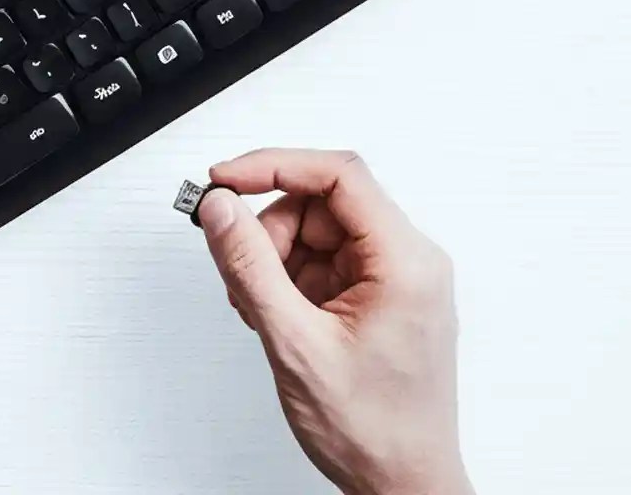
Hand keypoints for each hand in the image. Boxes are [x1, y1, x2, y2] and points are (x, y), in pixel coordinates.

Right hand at [197, 149, 473, 494]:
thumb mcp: (295, 343)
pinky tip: (280, 318)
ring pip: (316, 233)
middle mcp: (409, 261)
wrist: (402, 483)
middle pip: (320, 204)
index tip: (224, 180)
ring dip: (276, 262)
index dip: (273, 167)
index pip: (338, 176)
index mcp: (406, 262)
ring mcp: (395, 279)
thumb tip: (221, 210)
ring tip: (265, 312)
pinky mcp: (378, 297)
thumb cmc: (373, 430)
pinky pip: (323, 262)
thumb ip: (251, 267)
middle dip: (270, 234)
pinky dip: (289, 282)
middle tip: (245, 279)